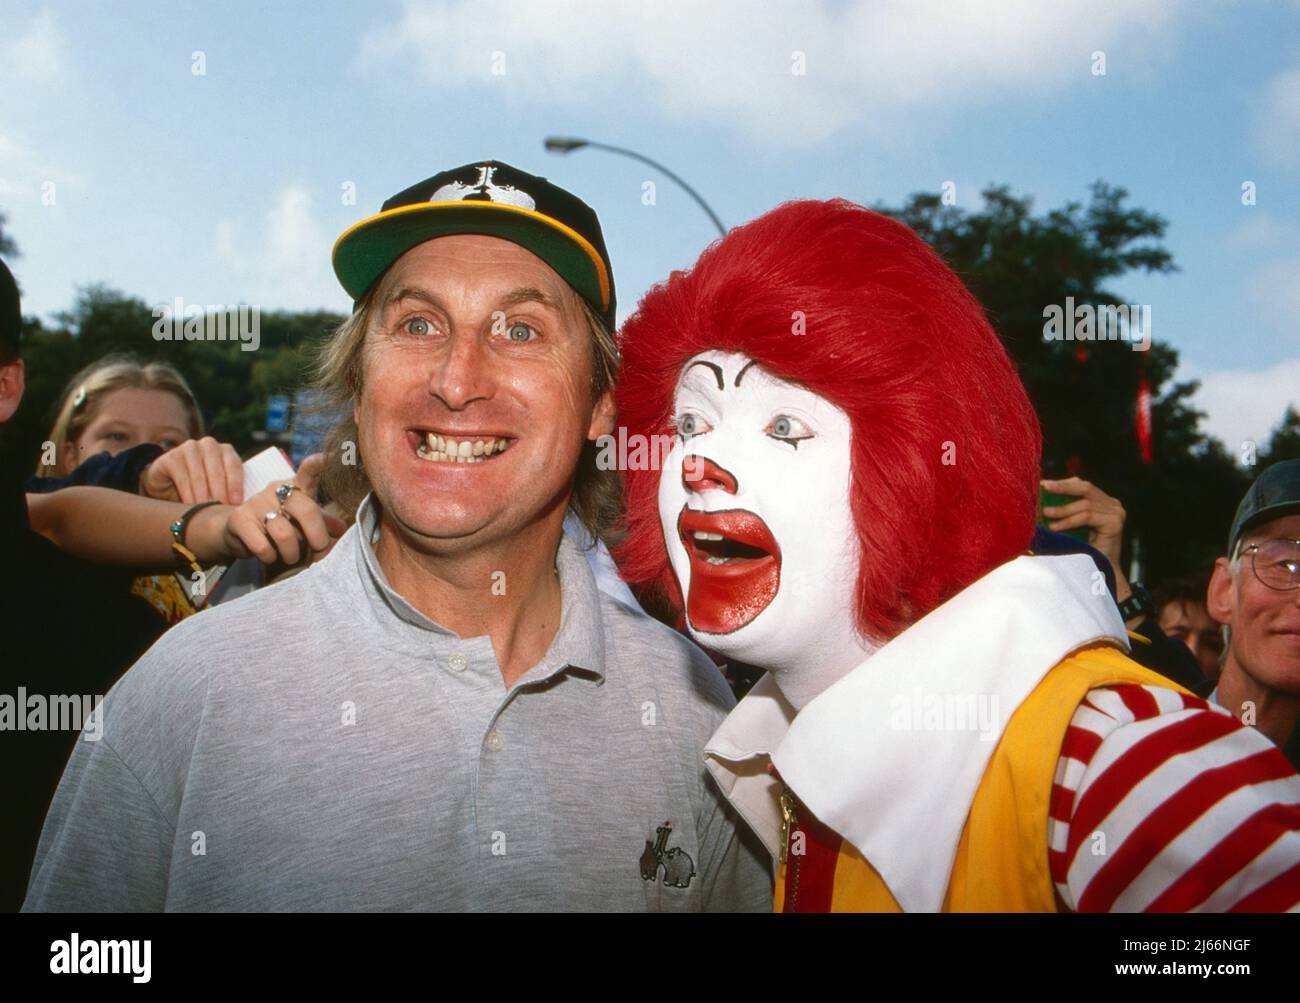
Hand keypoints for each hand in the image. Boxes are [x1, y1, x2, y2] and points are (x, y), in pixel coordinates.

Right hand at [141, 436, 243, 504]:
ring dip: (203, 496)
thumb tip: (245, 506)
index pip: (234, 465)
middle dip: (220, 493)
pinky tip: (190, 506)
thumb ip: (232, 489)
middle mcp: (209, 445)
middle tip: (220, 509)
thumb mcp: (219, 486)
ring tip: (206, 511)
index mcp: (226, 450)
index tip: (237, 502)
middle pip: (217, 471)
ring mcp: (189, 448)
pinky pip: (183, 478)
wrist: (169, 484)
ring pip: (199, 476)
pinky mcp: (172, 457)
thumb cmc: (202, 488)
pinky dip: (188, 494)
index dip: (236, 484)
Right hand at [194, 454, 346, 565]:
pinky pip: (263, 546)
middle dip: (318, 537)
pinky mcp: (239, 519)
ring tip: (290, 556)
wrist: (238, 532)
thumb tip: (343, 530)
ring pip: (285, 534)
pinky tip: (269, 555)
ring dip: (292, 553)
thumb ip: (323, 524)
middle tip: (317, 548)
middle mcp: (276, 490)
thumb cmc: (279, 526)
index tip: (333, 457)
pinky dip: (270, 557)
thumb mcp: (303, 523)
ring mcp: (256, 502)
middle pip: (306, 510)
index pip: (308, 470)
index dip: (320, 463)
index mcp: (295, 487)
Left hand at [1040, 476, 1126, 570]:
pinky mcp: (1115, 523)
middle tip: (1043, 488)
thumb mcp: (1072, 525)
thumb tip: (1040, 498)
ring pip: (1084, 504)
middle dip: (1062, 487)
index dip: (1063, 483)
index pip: (1082, 485)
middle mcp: (1112, 504)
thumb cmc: (1082, 549)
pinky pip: (1087, 516)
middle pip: (1085, 488)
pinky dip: (1069, 521)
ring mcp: (1116, 512)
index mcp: (1103, 501)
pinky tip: (1055, 527)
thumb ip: (1065, 510)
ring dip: (1062, 509)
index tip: (1042, 484)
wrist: (1099, 572)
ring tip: (1045, 514)